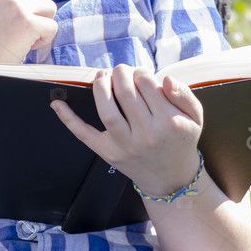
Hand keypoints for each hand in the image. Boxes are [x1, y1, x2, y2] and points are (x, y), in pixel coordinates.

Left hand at [50, 64, 203, 196]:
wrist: (172, 178)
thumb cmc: (181, 139)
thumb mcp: (195, 116)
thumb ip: (184, 93)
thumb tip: (164, 78)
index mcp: (169, 121)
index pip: (148, 83)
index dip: (141, 72)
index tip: (141, 75)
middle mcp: (147, 134)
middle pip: (126, 92)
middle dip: (121, 74)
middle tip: (121, 71)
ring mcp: (125, 145)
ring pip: (107, 109)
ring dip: (101, 87)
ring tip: (103, 76)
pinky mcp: (108, 153)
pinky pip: (85, 135)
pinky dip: (68, 119)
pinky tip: (56, 103)